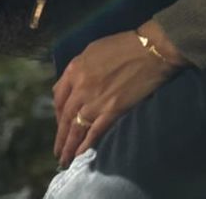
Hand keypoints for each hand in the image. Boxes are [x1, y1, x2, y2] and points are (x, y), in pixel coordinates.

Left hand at [52, 27, 182, 167]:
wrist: (148, 51)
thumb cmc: (121, 46)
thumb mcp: (92, 51)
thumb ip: (78, 68)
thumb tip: (72, 85)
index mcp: (74, 69)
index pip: (58, 95)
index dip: (57, 112)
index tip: (59, 123)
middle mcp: (81, 87)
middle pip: (65, 116)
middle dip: (60, 135)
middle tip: (58, 151)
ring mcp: (95, 100)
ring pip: (76, 127)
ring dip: (69, 146)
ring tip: (65, 159)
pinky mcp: (112, 110)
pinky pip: (95, 131)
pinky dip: (86, 145)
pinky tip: (81, 155)